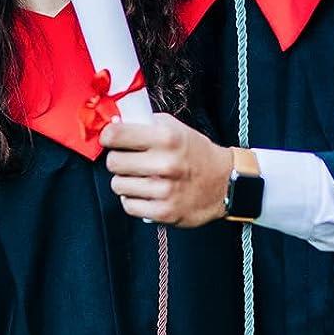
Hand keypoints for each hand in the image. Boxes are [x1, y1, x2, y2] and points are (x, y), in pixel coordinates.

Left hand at [100, 114, 232, 226]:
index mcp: (167, 138)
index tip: (110, 139)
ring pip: (118, 185)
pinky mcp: (164, 212)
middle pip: (113, 162)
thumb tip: (113, 123)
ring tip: (141, 178)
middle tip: (129, 161)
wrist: (226, 183)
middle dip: (117, 160)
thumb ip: (144, 123)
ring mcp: (165, 190)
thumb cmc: (195, 153)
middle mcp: (166, 164)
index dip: (108, 137)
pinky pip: (128, 206)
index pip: (116, 134)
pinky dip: (133, 200)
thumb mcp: (175, 128)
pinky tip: (145, 194)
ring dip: (125, 182)